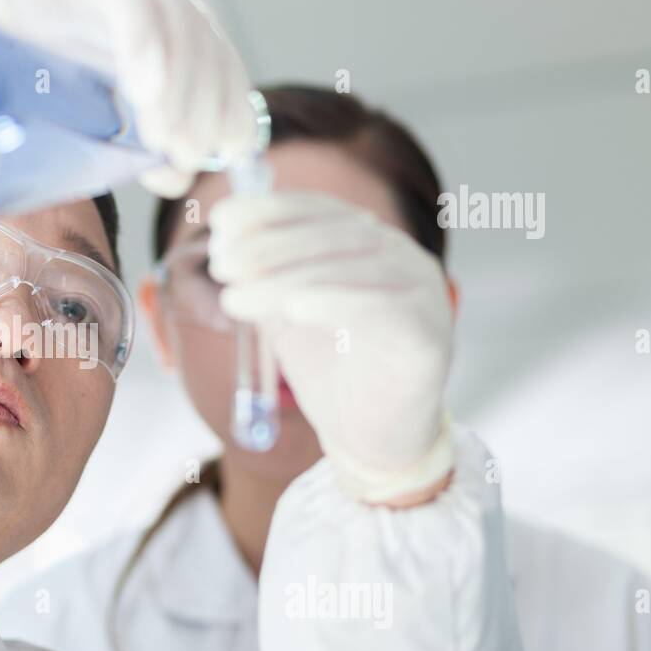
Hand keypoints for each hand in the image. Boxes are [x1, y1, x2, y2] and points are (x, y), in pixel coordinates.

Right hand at [0, 0, 256, 197]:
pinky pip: (131, 8)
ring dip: (178, 94)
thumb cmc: (33, 77)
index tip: (219, 157)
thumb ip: (138, 143)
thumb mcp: (99, 116)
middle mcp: (166, 5)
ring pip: (179, 36)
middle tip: (183, 154)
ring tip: (166, 138)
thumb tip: (176, 177)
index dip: (230, 115)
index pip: (226, 75)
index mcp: (178, 38)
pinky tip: (146, 91)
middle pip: (210, 58)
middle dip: (202, 112)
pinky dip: (144, 50)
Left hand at [208, 191, 455, 504]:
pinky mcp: (429, 334)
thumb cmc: (332, 373)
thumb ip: (266, 278)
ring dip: (284, 279)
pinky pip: (380, 309)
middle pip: (332, 233)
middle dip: (269, 245)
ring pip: (348, 268)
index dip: (268, 210)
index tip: (220, 220)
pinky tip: (293, 308)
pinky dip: (333, 302)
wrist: (373, 440)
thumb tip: (223, 243)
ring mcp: (421, 291)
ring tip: (234, 297)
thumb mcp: (287, 316)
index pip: (318, 210)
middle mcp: (400, 257)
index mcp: (367, 244)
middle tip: (221, 264)